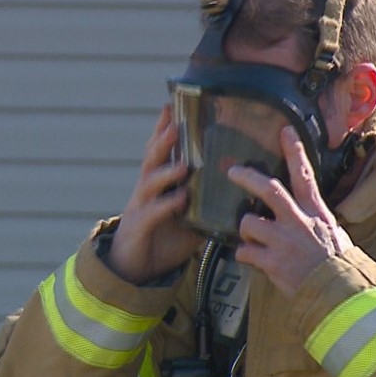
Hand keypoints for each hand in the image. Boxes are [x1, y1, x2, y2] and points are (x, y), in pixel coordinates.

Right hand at [108, 107, 202, 283]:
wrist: (136, 270)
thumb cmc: (164, 240)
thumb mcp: (191, 220)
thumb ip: (208, 206)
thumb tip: (239, 195)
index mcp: (158, 184)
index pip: (162, 151)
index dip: (165, 129)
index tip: (173, 106)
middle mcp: (147, 190)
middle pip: (152, 158)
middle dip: (163, 140)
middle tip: (176, 124)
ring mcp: (140, 206)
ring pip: (150, 182)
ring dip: (166, 171)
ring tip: (183, 164)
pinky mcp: (139, 226)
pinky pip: (152, 212)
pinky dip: (166, 205)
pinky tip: (180, 199)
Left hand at [228, 126, 354, 296]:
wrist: (340, 295)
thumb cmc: (339, 266)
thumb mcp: (334, 234)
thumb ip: (315, 220)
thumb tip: (306, 212)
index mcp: (316, 213)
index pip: (305, 176)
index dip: (294, 151)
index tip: (285, 131)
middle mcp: (299, 222)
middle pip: (269, 190)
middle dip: (248, 177)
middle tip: (233, 171)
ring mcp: (284, 241)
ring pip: (249, 223)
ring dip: (245, 230)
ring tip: (251, 238)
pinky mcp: (272, 262)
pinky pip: (245, 252)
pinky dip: (244, 255)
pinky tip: (251, 259)